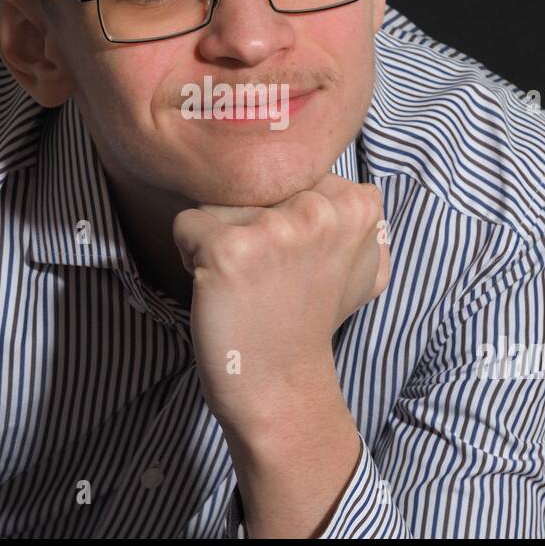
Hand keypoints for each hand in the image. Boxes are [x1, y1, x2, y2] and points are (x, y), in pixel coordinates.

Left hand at [172, 173, 390, 434]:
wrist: (281, 385)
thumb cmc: (308, 317)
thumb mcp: (358, 257)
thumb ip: (351, 207)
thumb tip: (327, 160)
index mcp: (357, 204)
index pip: (290, 172)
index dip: (282, 212)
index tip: (294, 259)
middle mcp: (320, 209)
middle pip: (254, 182)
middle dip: (249, 221)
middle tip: (267, 274)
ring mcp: (274, 228)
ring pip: (217, 202)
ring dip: (219, 238)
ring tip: (244, 281)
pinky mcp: (229, 249)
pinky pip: (186, 225)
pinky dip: (190, 256)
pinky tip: (220, 289)